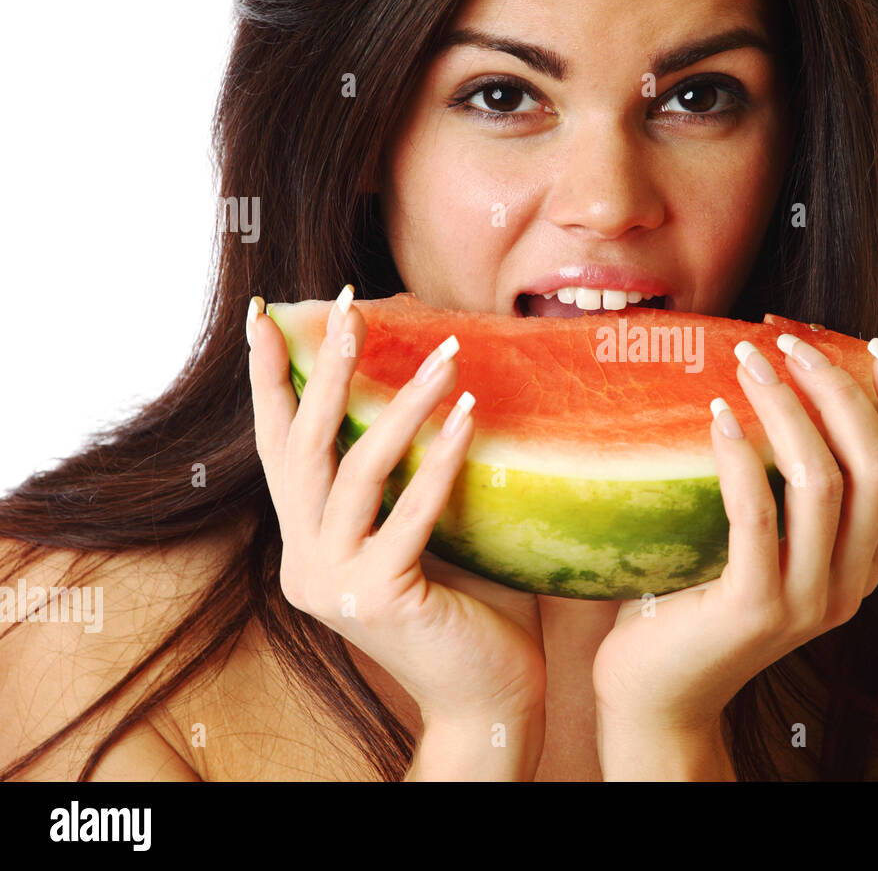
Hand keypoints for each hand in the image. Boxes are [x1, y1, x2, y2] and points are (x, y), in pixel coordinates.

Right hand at [246, 289, 546, 737]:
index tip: (265, 314)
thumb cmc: (471, 609)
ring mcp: (335, 583)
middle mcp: (305, 562)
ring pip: (353, 473)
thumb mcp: (425, 532)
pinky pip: (409, 514)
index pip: (279, 449)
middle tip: (352, 303)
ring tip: (449, 354)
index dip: (271, 382)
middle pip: (302, 449)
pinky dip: (439, 461)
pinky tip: (469, 415)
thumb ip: (407, 479)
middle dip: (325, 368)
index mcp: (309, 543)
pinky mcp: (380, 598)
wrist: (489, 698)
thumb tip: (435, 384)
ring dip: (401, 406)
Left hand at [591, 333, 877, 742]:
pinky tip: (718, 416)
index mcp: (867, 563)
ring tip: (748, 362)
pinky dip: (741, 455)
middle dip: (840, 391)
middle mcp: (853, 584)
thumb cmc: (702, 598)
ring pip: (824, 482)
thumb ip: (790, 488)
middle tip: (788, 344)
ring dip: (787, 408)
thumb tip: (782, 381)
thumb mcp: (767, 542)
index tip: (874, 349)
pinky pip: (757, 513)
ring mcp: (808, 601)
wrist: (659, 691)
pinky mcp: (754, 608)